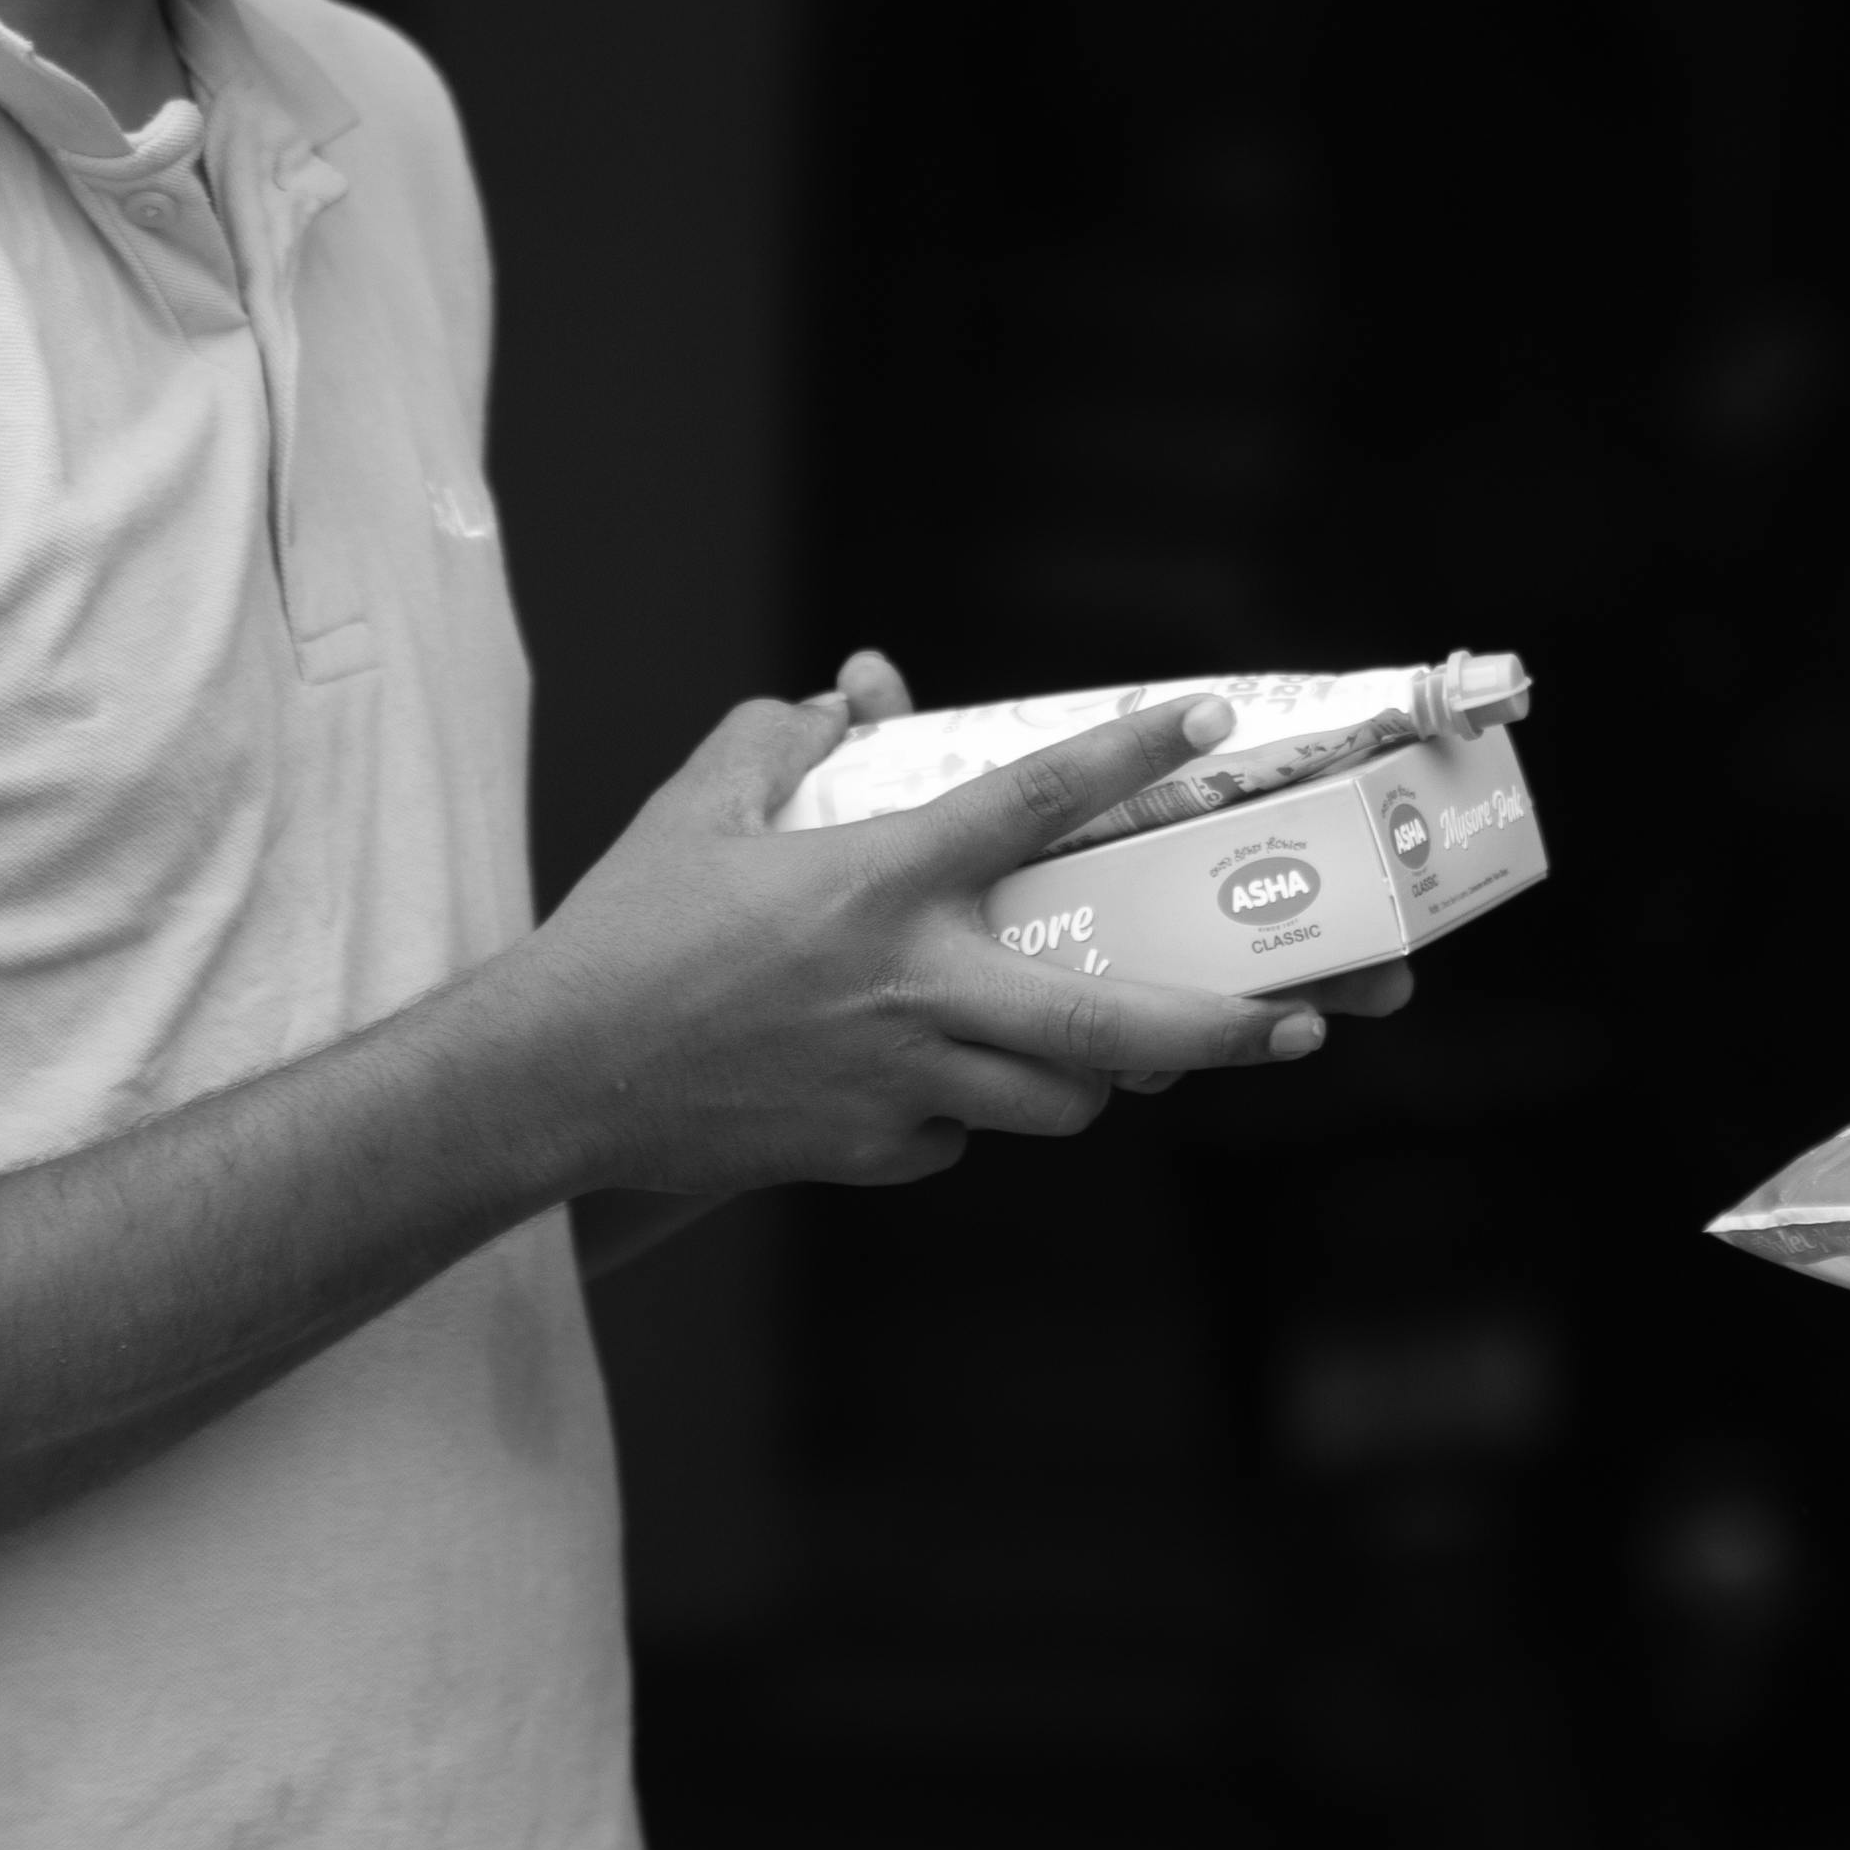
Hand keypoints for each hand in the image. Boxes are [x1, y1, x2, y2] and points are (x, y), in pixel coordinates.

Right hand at [508, 682, 1354, 1201]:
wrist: (550, 1082)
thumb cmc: (621, 934)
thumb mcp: (696, 808)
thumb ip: (783, 739)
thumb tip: (853, 697)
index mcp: (883, 880)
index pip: (1035, 800)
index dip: (1132, 755)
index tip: (1209, 724)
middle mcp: (915, 986)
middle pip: (1111, 1023)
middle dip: (1222, 1030)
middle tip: (1299, 1023)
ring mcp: (901, 1084)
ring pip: (1058, 1098)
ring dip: (1095, 1074)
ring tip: (1111, 1049)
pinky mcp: (872, 1152)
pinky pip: (964, 1137)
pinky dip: (972, 1113)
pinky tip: (942, 1085)